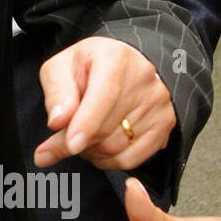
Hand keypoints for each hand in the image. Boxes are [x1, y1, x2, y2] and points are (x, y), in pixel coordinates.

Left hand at [33, 36, 174, 169]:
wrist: (122, 65)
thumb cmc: (88, 67)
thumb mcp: (60, 69)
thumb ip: (56, 93)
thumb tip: (58, 122)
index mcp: (115, 59)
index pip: (104, 96)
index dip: (86, 124)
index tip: (71, 144)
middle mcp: (143, 79)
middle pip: (107, 129)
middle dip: (77, 142)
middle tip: (62, 140)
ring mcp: (158, 103)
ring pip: (116, 148)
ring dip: (91, 152)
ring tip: (82, 136)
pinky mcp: (165, 124)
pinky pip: (132, 159)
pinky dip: (108, 161)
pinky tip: (99, 147)